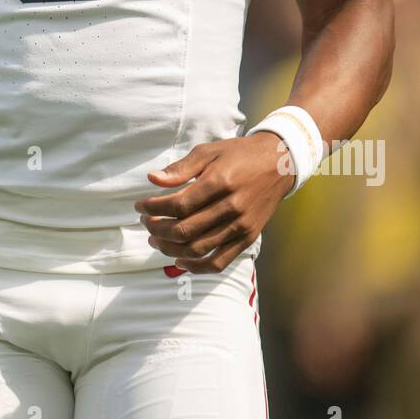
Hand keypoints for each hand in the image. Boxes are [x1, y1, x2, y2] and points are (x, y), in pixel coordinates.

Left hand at [134, 132, 293, 271]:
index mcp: (219, 182)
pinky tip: (179, 261)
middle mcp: (231, 208)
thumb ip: (180, 168)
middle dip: (157, 229)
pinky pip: (219, 262)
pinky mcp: (248, 238)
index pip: (178, 205)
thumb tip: (152, 179)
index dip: (153, 208)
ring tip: (156, 240)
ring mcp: (241, 226)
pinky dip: (197, 267)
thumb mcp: (208, 151)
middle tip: (145, 223)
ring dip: (170, 248)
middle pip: (184, 229)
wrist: (279, 163)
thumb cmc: (239, 154)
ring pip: (197, 248)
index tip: (140, 206)